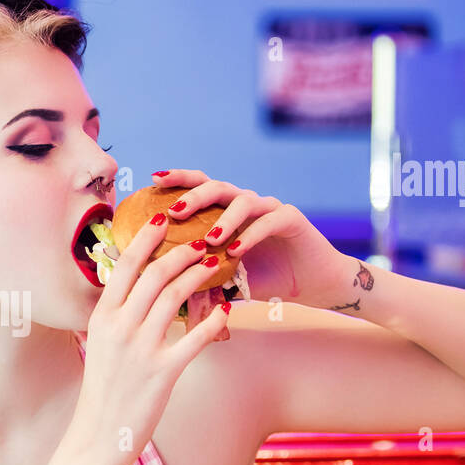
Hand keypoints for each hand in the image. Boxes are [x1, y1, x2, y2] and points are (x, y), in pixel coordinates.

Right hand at [74, 210, 229, 464]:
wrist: (98, 435)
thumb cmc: (103, 390)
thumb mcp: (101, 345)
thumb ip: (116, 316)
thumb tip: (132, 287)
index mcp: (102, 317)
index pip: (126, 265)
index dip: (146, 237)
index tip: (163, 218)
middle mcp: (119, 327)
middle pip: (154, 274)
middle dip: (181, 251)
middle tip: (201, 240)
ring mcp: (141, 349)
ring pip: (175, 297)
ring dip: (199, 275)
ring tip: (214, 264)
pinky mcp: (163, 372)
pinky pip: (196, 337)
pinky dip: (214, 319)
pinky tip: (226, 310)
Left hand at [150, 169, 356, 308]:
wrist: (310, 284)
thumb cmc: (263, 279)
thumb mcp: (224, 278)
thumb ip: (198, 273)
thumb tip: (160, 281)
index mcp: (226, 211)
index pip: (199, 186)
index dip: (178, 179)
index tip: (153, 180)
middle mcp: (246, 203)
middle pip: (217, 187)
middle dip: (194, 196)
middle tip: (175, 211)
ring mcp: (268, 208)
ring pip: (242, 201)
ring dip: (223, 219)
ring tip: (210, 240)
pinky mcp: (290, 218)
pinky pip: (268, 220)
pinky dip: (250, 234)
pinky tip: (236, 250)